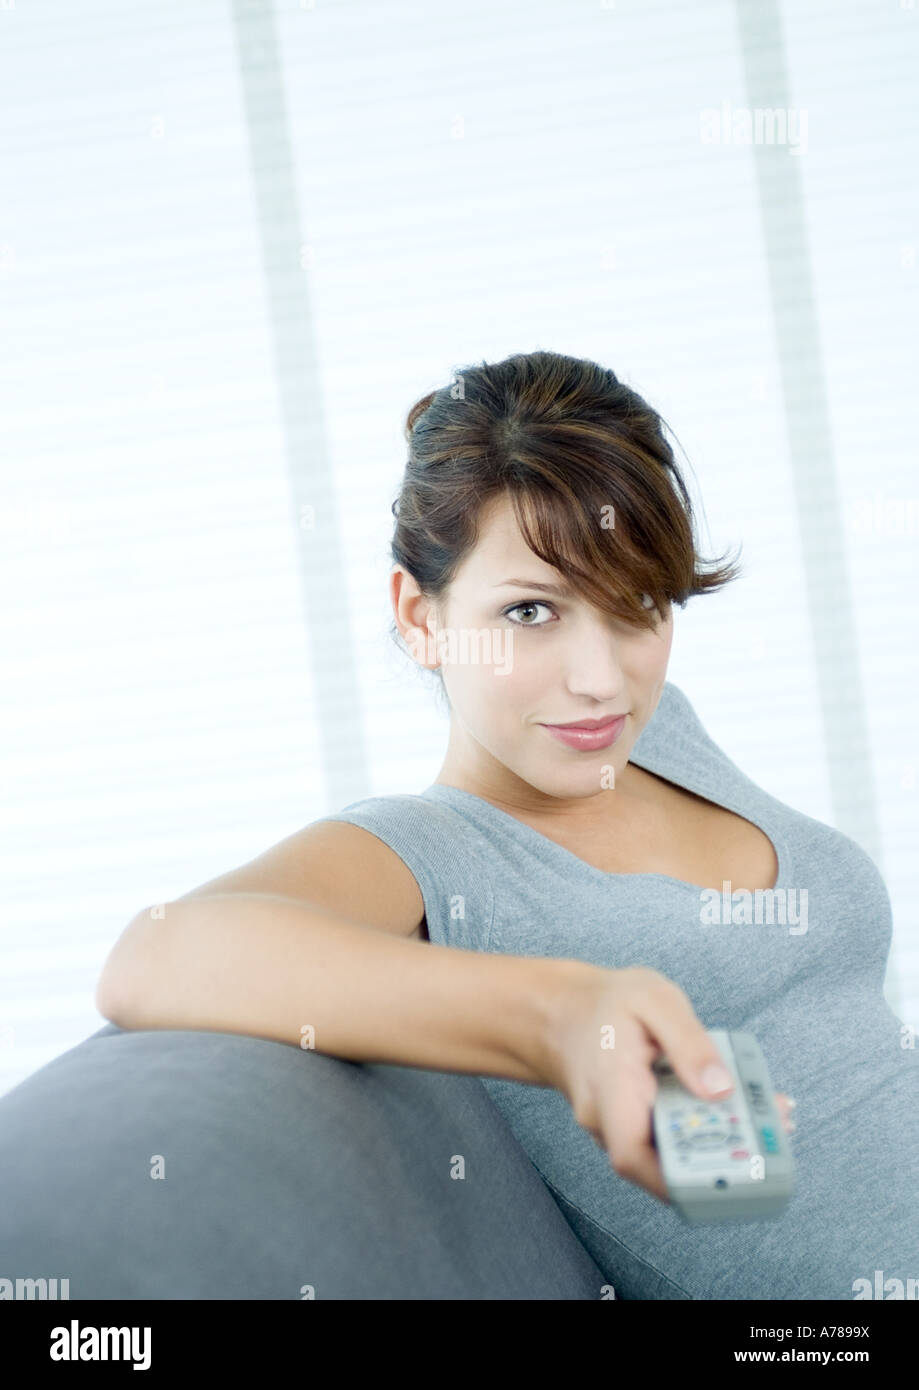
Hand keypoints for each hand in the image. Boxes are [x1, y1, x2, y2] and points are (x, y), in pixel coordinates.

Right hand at [540, 962, 794, 1204]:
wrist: (563, 1012)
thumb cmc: (604, 1004)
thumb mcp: (652, 998)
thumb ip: (688, 1041)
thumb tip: (720, 1090)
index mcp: (609, 1088)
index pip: (633, 1155)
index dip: (682, 1176)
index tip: (732, 1166)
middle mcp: (608, 1122)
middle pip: (664, 1162)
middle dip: (724, 1152)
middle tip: (772, 1125)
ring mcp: (619, 1131)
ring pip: (670, 1155)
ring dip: (719, 1143)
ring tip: (766, 1111)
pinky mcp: (634, 1129)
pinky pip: (669, 1141)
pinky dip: (704, 1130)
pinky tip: (738, 1109)